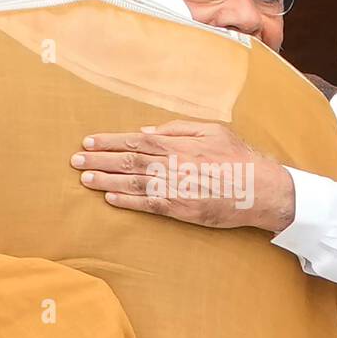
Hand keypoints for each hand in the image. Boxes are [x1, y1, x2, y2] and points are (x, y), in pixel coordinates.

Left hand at [70, 120, 295, 231]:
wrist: (261, 188)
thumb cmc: (239, 158)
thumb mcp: (213, 131)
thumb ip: (178, 129)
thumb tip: (145, 130)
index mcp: (178, 143)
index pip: (134, 140)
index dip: (108, 141)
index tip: (88, 141)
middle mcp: (172, 164)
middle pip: (127, 160)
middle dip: (99, 159)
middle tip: (75, 160)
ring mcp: (175, 187)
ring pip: (132, 182)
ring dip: (105, 180)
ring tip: (84, 178)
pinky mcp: (180, 209)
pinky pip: (147, 204)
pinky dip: (126, 201)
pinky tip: (109, 198)